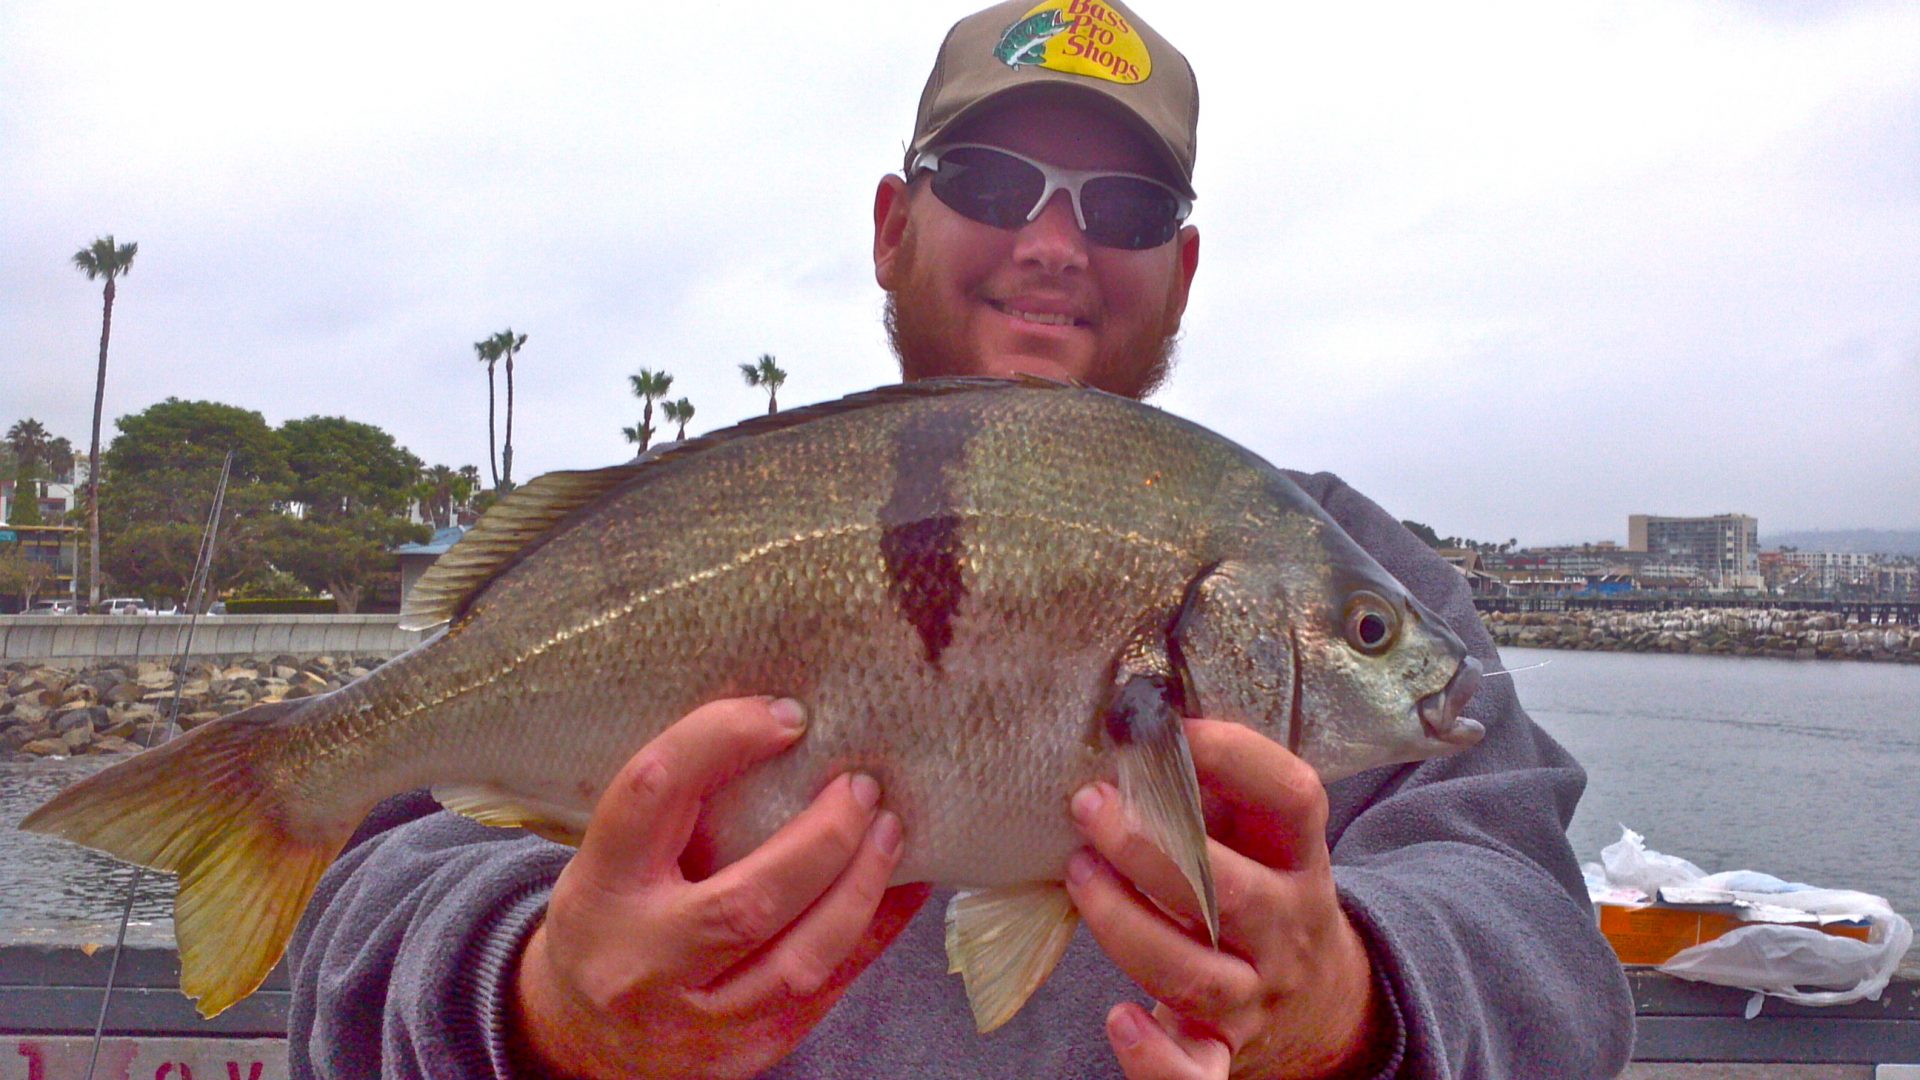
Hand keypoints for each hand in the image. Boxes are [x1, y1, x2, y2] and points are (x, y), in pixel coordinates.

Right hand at [509, 696, 930, 1078]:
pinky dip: (873, 933)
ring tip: (891, 834)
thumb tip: (788, 728)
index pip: (654, 792)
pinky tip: (900, 890)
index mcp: (603, 884)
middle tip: (862, 789)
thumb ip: (678, 808)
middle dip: (824, 839)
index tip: (788, 715)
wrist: (582, 1041)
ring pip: (800, 960)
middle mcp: (643, 959)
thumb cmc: (613, 919)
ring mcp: (696, 1021)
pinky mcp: (745, 1054)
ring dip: (862, 889)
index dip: (723, 740)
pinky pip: (827, 991)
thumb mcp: (614, 856)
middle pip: (747, 900)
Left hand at [1066, 719, 1382, 1078]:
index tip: (1174, 729)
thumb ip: (1216, 793)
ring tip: (1078, 875)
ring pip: (1191, 972)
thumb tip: (1132, 728)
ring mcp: (1256, 993)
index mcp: (1300, 860)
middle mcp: (1285, 927)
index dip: (1238, 757)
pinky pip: (1196, 1071)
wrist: (1326, 1007)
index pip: (1293, 799)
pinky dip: (1157, 1059)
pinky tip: (1121, 1021)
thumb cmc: (1263, 893)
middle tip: (1089, 804)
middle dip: (1150, 846)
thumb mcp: (1264, 841)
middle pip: (1226, 891)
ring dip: (1124, 924)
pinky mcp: (1224, 1048)